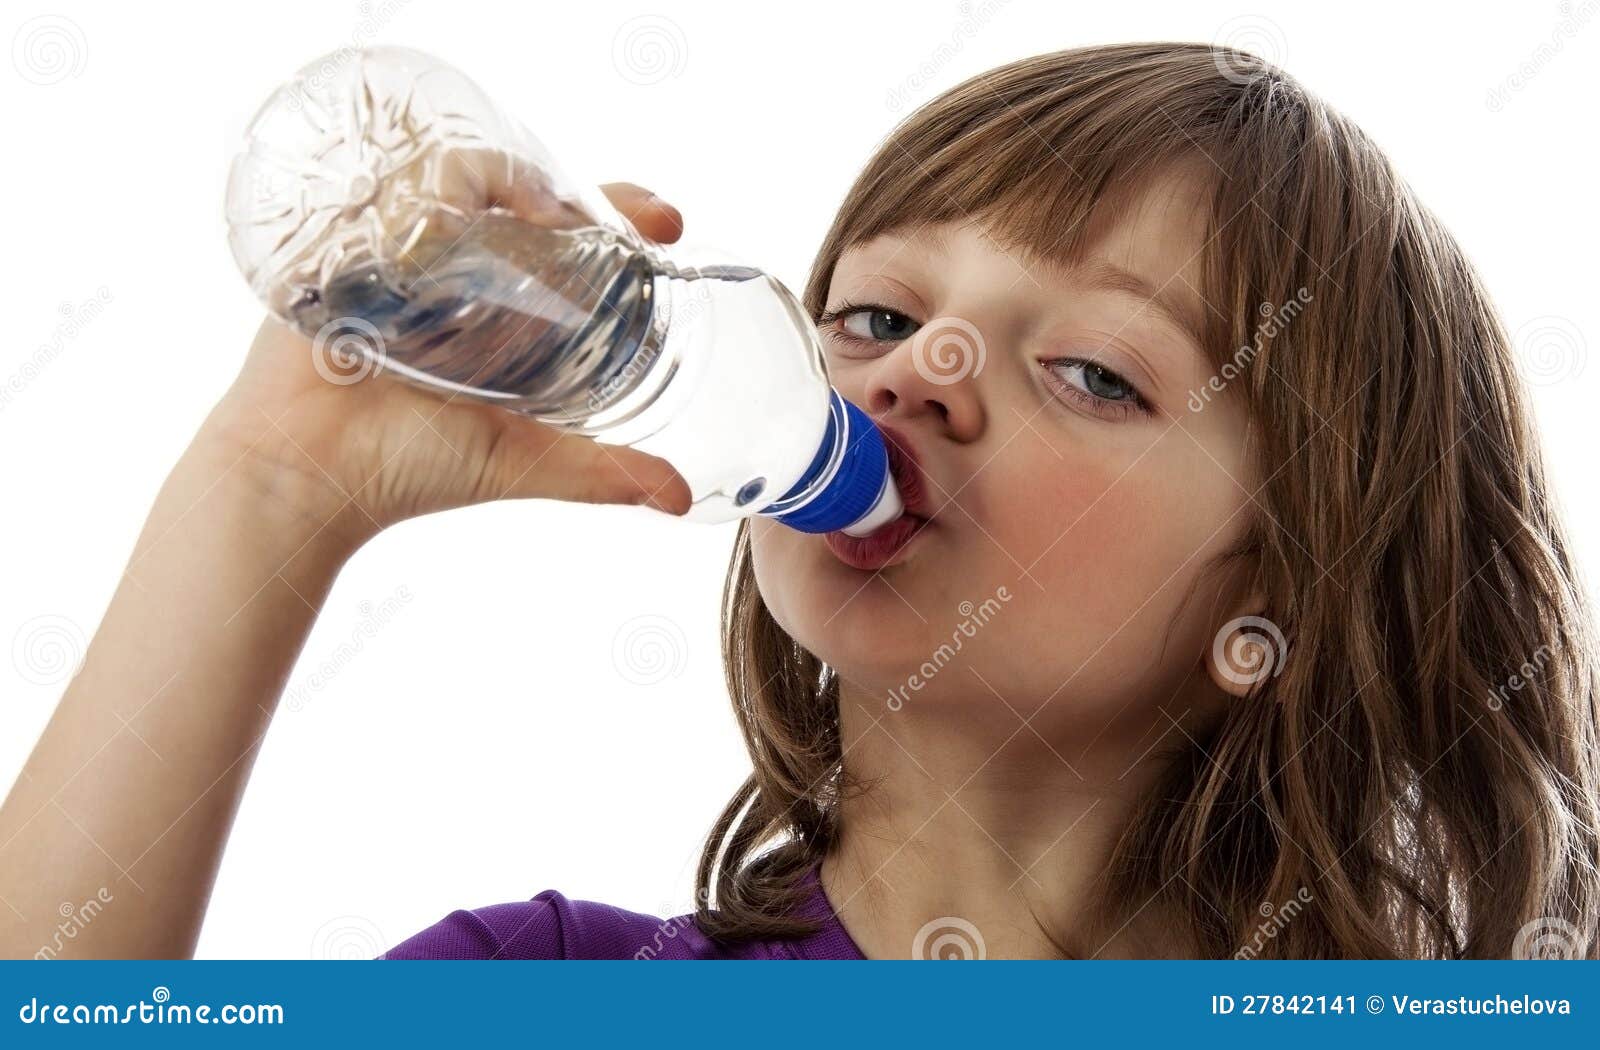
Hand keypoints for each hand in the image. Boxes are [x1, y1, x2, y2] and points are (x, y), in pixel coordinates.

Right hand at [201, 177, 691, 553]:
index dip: (617, 216)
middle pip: (520, 198)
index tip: (668, 221)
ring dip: (505, 183)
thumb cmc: (405, 469)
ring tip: (544, 211)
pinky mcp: (345, 245)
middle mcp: (453, 272)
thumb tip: (680, 501)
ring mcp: (399, 252)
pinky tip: (452, 208)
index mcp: (498, 308)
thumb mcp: (520, 463)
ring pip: (459, 183)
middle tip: (628, 211)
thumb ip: (599, 476)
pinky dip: (421, 192)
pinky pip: (387, 194)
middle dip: (577, 192)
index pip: (567, 239)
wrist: (306, 475)